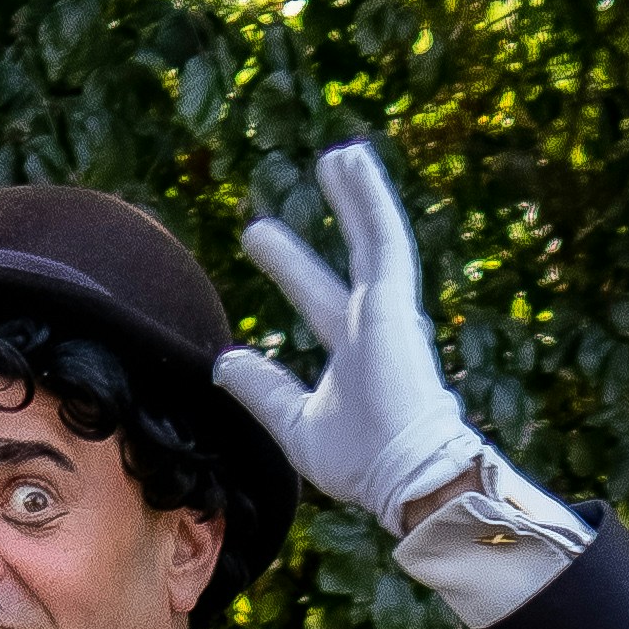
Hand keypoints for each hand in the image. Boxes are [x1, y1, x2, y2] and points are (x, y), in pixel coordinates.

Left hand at [214, 143, 477, 532]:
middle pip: (349, 260)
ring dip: (358, 195)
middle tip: (318, 166)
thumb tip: (223, 363)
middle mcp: (374, 327)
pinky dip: (370, 198)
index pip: (317, 299)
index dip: (290, 267)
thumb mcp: (293, 423)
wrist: (404, 474)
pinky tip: (355, 162)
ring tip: (342, 154)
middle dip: (333, 216)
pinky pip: (384, 237)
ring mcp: (389, 312)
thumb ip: (261, 390)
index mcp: (354, 354)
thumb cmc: (359, 461)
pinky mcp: (397, 301)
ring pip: (374, 240)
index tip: (257, 236)